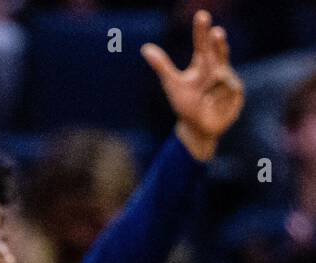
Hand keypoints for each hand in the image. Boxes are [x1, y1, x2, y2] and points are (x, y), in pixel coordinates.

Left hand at [141, 9, 243, 161]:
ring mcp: (229, 80)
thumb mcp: (173, 85)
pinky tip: (215, 102)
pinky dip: (220, 97)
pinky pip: (229, 91)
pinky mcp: (237, 94)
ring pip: (222, 76)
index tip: (201, 15)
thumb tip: (145, 47)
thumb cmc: (186, 103)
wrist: (199, 128)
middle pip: (218, 53)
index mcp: (203, 64)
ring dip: (214, 83)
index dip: (201, 31)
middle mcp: (218, 68)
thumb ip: (162, 66)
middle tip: (216, 32)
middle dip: (218, 44)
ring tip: (205, 95)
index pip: (201, 45)